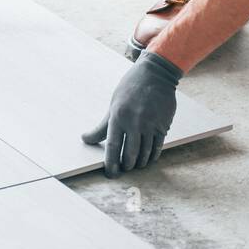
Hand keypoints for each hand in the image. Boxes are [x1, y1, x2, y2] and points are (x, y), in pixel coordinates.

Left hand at [81, 51, 181, 177]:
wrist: (155, 75)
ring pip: (145, 152)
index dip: (111, 163)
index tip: (110, 173)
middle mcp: (135, 122)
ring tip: (135, 166)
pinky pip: (157, 146)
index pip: (112, 146)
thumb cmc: (130, 88)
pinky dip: (152, 155)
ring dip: (139, 162)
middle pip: (129, 154)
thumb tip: (86, 139)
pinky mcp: (163, 125)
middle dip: (126, 165)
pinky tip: (149, 158)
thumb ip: (102, 126)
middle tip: (124, 170)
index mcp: (119, 117)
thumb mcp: (113, 105)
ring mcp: (150, 124)